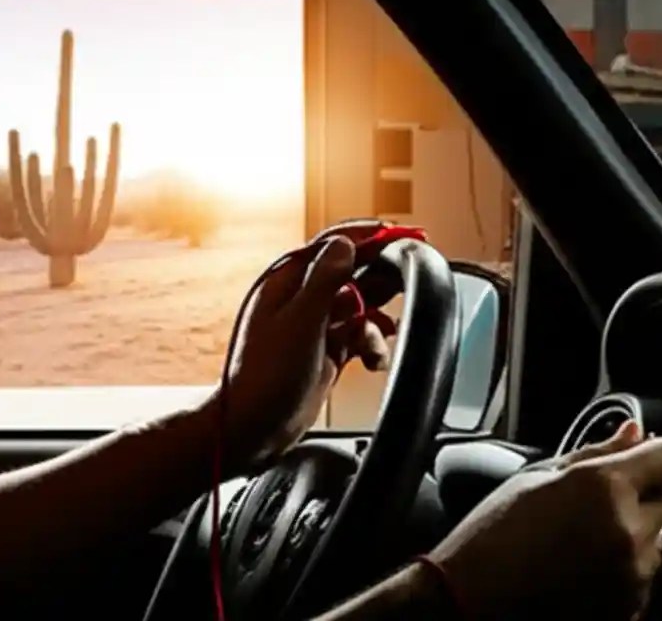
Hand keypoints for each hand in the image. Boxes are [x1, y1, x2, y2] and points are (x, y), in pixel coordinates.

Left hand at [208, 224, 399, 474]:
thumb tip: (346, 244)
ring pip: (360, 305)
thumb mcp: (300, 322)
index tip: (400, 235)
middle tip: (408, 284)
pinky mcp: (327, 351)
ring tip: (381, 334)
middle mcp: (302, 298)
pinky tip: (372, 359)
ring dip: (376, 318)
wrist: (253, 428)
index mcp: (288, 281)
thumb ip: (325, 280)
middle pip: (352, 272)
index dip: (369, 236)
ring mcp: (315, 325)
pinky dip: (371, 344)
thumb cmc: (264, 377)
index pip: (334, 244)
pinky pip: (359, 335)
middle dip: (381, 279)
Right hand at [426, 421, 661, 618]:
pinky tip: (583, 569)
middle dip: (641, 495)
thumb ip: (594, 453)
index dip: (657, 454)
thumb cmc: (491, 538)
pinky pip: (644, 579)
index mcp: (606, 487)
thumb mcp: (536, 478)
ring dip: (636, 535)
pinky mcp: (629, 609)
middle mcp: (630, 531)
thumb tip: (633, 432)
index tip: (641, 458)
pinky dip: (625, 571)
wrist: (469, 602)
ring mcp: (633, 576)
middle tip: (595, 503)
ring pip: (659, 542)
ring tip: (585, 540)